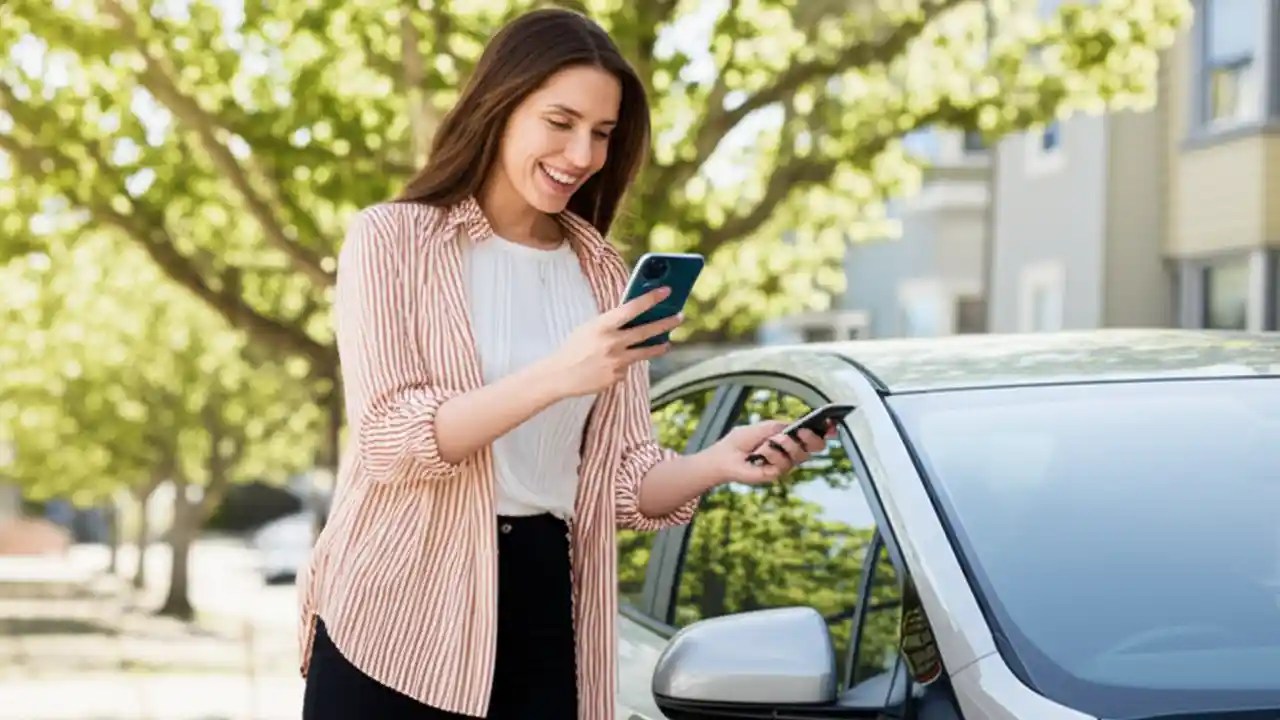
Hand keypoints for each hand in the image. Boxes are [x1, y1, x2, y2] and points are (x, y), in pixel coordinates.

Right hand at [542, 286, 683, 397]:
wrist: (559, 375)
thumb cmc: (575, 347)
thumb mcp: (589, 328)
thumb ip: (611, 323)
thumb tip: (636, 315)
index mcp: (602, 325)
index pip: (632, 308)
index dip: (651, 298)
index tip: (667, 291)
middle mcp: (612, 343)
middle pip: (646, 331)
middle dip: (665, 323)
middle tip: (679, 317)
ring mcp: (616, 362)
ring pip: (644, 352)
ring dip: (658, 347)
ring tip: (666, 343)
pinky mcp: (617, 377)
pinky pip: (626, 368)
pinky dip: (622, 365)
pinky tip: (609, 365)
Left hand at [699, 419, 833, 485]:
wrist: (724, 456)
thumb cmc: (741, 440)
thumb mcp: (763, 427)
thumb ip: (781, 426)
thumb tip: (799, 426)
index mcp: (789, 438)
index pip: (812, 436)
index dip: (824, 431)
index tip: (831, 425)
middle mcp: (790, 452)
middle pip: (814, 448)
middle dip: (811, 439)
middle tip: (802, 432)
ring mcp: (784, 464)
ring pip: (800, 456)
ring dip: (787, 445)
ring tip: (773, 440)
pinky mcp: (775, 474)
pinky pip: (783, 464)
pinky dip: (772, 454)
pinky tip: (761, 451)